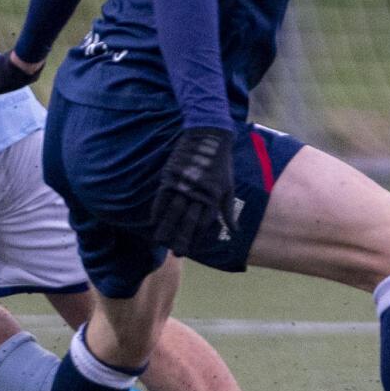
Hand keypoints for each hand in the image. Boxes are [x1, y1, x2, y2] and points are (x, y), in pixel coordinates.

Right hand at [149, 126, 237, 255]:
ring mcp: (184, 184)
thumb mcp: (229, 186)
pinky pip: (162, 196)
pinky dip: (158, 208)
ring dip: (166, 227)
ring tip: (160, 241)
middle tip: (176, 254)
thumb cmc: (221, 163)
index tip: (191, 249)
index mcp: (214, 197)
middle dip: (182, 239)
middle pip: (188, 221)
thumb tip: (235, 231)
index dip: (197, 238)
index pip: (204, 223)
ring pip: (173, 211)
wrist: (209, 136)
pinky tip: (153, 220)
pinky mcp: (172, 175)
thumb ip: (228, 210)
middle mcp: (198, 193)